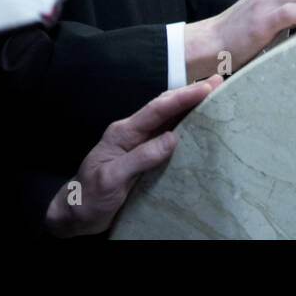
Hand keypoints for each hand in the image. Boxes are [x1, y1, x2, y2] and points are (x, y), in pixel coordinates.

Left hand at [45, 76, 223, 237]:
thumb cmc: (90, 196)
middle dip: (191, 94)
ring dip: (190, 107)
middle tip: (218, 81)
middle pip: (165, 108)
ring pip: (169, 119)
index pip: (156, 110)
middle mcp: (133, 134)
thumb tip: (172, 138)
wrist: (77, 214)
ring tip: (214, 96)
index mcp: (123, 133)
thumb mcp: (112, 179)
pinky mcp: (145, 157)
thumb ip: (141, 158)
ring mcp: (139, 144)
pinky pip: (168, 137)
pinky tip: (198, 125)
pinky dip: (185, 126)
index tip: (206, 88)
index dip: (182, 98)